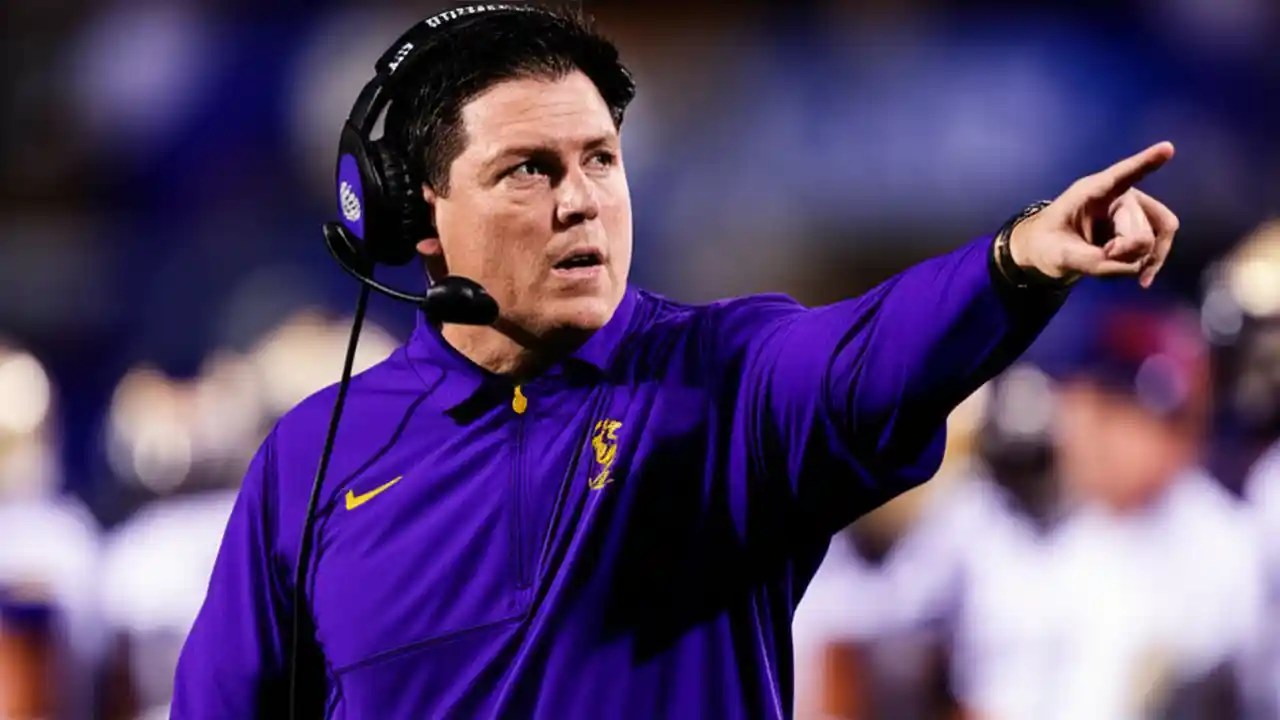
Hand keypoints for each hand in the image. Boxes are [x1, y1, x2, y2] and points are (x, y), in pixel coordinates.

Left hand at [1009, 142, 1178, 287]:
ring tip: (1110, 265)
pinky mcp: (1141, 229)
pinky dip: (1147, 265)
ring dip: (1137, 259)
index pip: (1122, 175)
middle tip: (1106, 257)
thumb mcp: (1058, 256)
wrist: (1050, 251)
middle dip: (1128, 251)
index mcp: (1091, 191)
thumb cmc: (1048, 244)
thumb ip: (1090, 261)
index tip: (1167, 148)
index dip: (1145, 162)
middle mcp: (1120, 197)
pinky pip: (1156, 249)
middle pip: (1142, 228)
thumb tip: (1133, 267)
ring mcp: (1133, 213)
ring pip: (1155, 238)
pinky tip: (1141, 279)